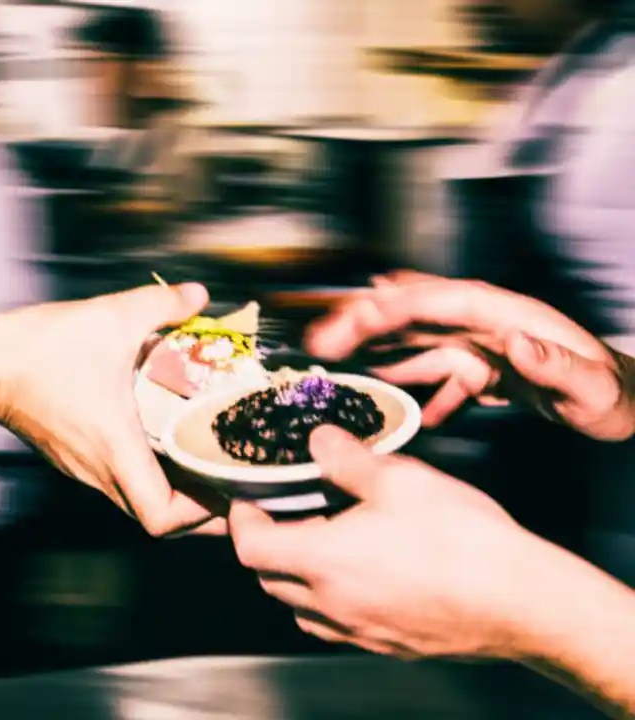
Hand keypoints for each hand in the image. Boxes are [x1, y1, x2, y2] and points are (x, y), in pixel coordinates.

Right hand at [0, 283, 227, 536]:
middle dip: (197, 506)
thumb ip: (162, 306)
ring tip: (200, 456)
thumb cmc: (43, 349)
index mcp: (116, 449)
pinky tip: (159, 436)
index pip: (162, 519)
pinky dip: (146, 470)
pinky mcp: (71, 457)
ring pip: (136, 499)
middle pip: (156, 518)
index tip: (224, 487)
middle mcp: (100, 471)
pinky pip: (118, 479)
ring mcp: (82, 468)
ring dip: (171, 488)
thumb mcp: (112, 317)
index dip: (200, 514)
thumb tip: (199, 295)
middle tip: (225, 475)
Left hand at [230, 425, 549, 659]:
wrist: (522, 602)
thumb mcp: (400, 479)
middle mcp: (330, 604)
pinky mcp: (388, 646)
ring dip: (298, 580)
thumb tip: (318, 440)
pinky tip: (365, 577)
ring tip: (325, 545)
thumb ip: (348, 459)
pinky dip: (333, 602)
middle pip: (269, 581)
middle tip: (289, 515)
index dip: (241, 519)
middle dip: (267, 547)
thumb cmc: (462, 539)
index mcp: (321, 561)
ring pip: (303, 610)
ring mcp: (359, 632)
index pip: (250, 547)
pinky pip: (340, 627)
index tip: (249, 498)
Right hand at [306, 272, 634, 439]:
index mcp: (509, 316)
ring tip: (336, 362)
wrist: (634, 407)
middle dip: (367, 322)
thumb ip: (555, 365)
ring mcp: (485, 348)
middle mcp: (489, 325)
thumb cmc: (619, 396)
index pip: (439, 301)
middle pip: (416, 316)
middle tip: (322, 339)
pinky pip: (441, 376)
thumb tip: (515, 341)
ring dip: (379, 351)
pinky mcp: (488, 373)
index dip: (394, 305)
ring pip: (419, 343)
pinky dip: (417, 390)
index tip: (354, 314)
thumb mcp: (592, 386)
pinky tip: (401, 411)